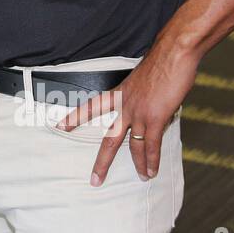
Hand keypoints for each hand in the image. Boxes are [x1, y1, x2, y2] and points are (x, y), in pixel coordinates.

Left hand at [55, 47, 199, 184]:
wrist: (172, 54)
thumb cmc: (161, 62)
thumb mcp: (142, 79)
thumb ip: (140, 96)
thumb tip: (148, 107)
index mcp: (120, 94)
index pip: (91, 107)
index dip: (75, 118)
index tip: (61, 127)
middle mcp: (125, 106)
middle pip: (109, 138)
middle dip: (102, 162)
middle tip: (94, 179)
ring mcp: (139, 113)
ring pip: (132, 146)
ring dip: (138, 164)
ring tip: (142, 177)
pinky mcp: (155, 118)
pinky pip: (151, 145)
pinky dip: (152, 160)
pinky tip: (152, 171)